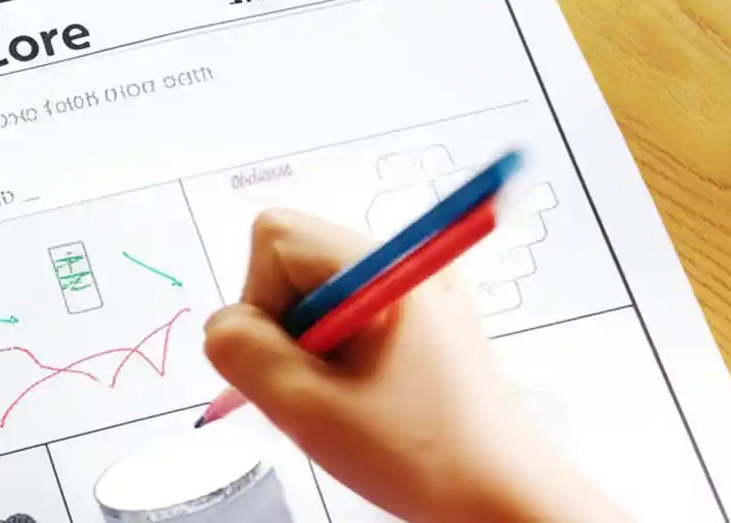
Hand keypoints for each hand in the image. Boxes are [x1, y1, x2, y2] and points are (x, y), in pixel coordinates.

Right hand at [203, 209, 626, 522]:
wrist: (507, 499)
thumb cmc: (425, 456)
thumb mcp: (308, 408)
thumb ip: (242, 352)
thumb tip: (222, 326)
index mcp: (383, 266)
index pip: (275, 234)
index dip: (260, 297)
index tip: (292, 358)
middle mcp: (402, 260)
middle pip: (293, 260)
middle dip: (284, 326)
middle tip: (319, 387)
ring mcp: (415, 288)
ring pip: (314, 293)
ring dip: (309, 348)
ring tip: (345, 399)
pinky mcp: (421, 317)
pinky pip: (345, 315)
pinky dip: (335, 356)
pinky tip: (362, 399)